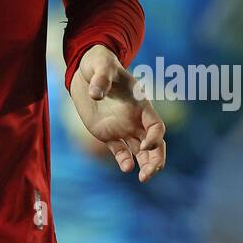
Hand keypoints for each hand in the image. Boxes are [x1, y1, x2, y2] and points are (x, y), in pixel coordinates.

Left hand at [69, 44, 165, 181]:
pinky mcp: (109, 135)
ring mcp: (123, 129)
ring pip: (141, 153)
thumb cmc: (99, 64)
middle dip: (156, 159)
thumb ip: (101, 80)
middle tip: (149, 174)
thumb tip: (95, 95)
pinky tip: (126, 168)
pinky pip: (120, 152)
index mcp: (141, 104)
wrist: (86, 71)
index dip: (154, 138)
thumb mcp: (101, 67)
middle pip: (155, 144)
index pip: (156, 126)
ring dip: (144, 165)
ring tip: (142, 178)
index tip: (144, 146)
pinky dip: (125, 161)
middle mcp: (136, 120)